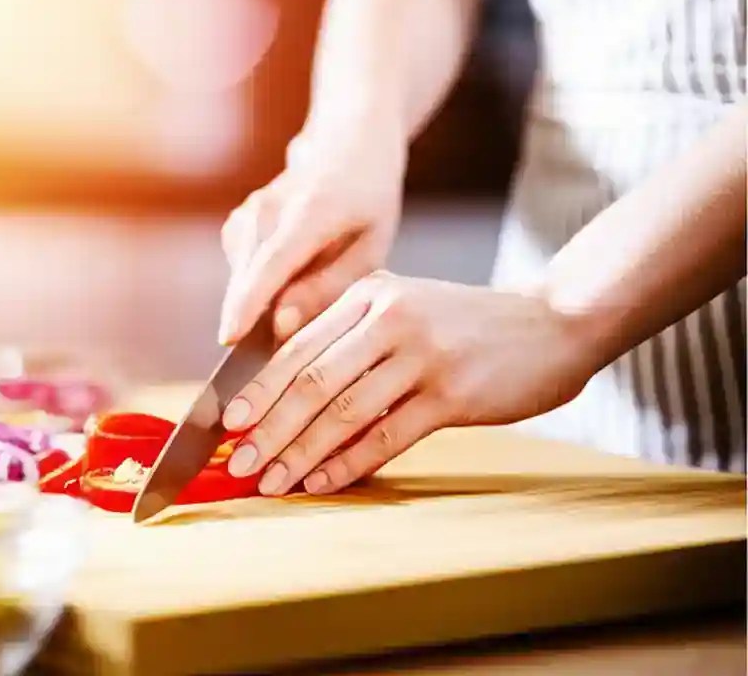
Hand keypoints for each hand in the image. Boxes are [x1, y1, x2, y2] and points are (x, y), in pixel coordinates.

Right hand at [218, 122, 406, 344]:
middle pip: (250, 279)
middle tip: (282, 355)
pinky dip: (259, 288)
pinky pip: (242, 272)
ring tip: (303, 301)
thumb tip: (282, 325)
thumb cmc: (368, 200)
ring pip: (243, 280)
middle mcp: (268, 207)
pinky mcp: (237, 224)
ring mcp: (248, 212)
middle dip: (258, 323)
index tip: (230, 338)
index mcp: (312, 210)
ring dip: (262, 305)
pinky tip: (291, 276)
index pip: (271, 263)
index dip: (249, 303)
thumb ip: (329, 288)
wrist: (346, 144)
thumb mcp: (371, 245)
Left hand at [221, 272, 599, 494]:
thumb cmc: (466, 327)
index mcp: (369, 295)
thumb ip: (351, 340)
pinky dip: (349, 464)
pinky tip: (321, 483)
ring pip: (344, 411)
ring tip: (270, 482)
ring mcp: (422, 355)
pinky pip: (387, 436)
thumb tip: (283, 395)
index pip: (298, 347)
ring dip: (300, 453)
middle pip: (312, 381)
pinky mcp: (453, 393)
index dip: (259, 389)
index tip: (227, 424)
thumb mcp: (404, 310)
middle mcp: (390, 318)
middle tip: (236, 464)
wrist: (552, 323)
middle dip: (268, 428)